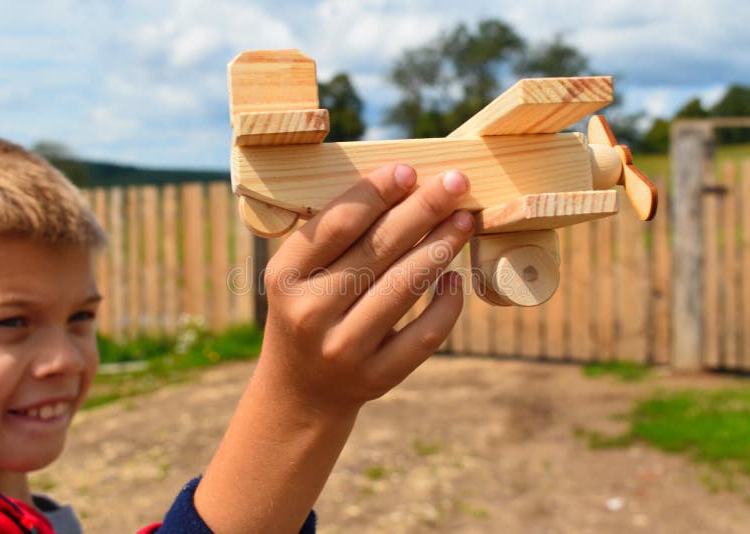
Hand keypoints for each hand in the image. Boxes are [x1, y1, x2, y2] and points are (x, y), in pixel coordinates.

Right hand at [195, 163, 472, 532]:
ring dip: (441, 247)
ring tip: (464, 221)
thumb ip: (336, 238)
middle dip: (422, 209)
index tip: (409, 169)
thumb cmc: (308, 313)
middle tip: (456, 183)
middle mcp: (310, 313)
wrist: (300, 391)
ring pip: (405, 287)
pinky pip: (425, 335)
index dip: (376, 192)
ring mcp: (343, 349)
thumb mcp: (300, 276)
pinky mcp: (376, 378)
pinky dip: (447, 305)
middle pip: (378, 249)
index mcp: (285, 277)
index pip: (337, 224)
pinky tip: (455, 278)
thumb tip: (402, 186)